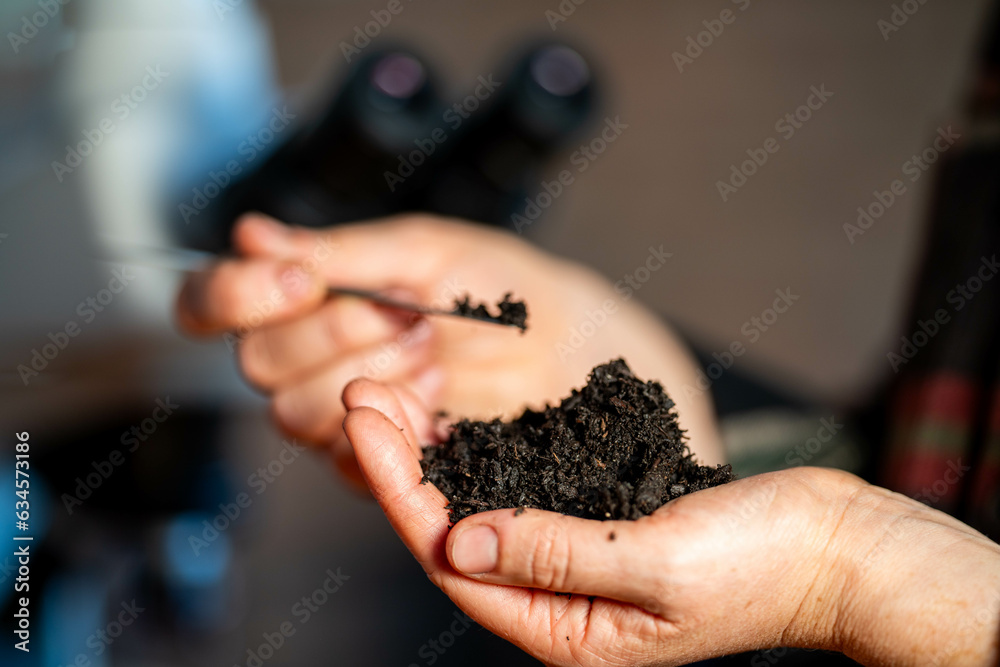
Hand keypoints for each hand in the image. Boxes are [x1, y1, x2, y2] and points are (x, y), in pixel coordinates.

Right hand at [176, 214, 724, 487]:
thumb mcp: (424, 254)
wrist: (572, 350)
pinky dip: (396, 418)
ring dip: (367, 373)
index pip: (211, 303)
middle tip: (406, 315)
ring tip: (432, 350)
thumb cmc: (502, 290)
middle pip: (258, 363)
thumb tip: (250, 233)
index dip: (234, 293)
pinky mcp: (378, 464)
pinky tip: (441, 396)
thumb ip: (337, 254)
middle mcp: (311, 359)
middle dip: (332, 333)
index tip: (301, 278)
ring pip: (294, 412)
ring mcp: (342, 415)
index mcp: (309, 299)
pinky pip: (347, 455)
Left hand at [342, 378, 999, 665]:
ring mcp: (569, 566)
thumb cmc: (762, 565)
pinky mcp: (590, 528)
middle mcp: (553, 605)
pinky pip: (516, 495)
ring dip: (431, 454)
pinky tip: (454, 422)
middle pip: (449, 530)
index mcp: (561, 631)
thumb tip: (457, 539)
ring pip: (476, 509)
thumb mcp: (658, 566)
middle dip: (400, 461)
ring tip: (392, 393)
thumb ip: (557, 555)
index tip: (366, 421)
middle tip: (363, 391)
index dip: (399, 486)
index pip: (450, 557)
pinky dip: (479, 457)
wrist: (831, 549)